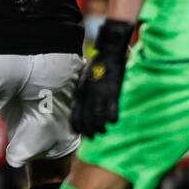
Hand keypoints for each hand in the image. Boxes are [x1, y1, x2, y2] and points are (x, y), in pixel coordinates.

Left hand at [71, 19, 132, 137]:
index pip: (76, 113)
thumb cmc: (97, 65)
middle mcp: (88, 94)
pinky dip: (111, 116)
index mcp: (80, 91)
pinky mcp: (113, 90)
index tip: (81, 133)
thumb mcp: (84, 79)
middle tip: (93, 136)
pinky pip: (111, 107)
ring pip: (97, 116)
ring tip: (102, 132)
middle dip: (89, 130)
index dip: (78, 125)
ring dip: (100, 126)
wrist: (108, 52)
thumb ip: (83, 93)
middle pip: (86, 118)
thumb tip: (82, 106)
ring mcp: (100, 93)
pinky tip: (113, 121)